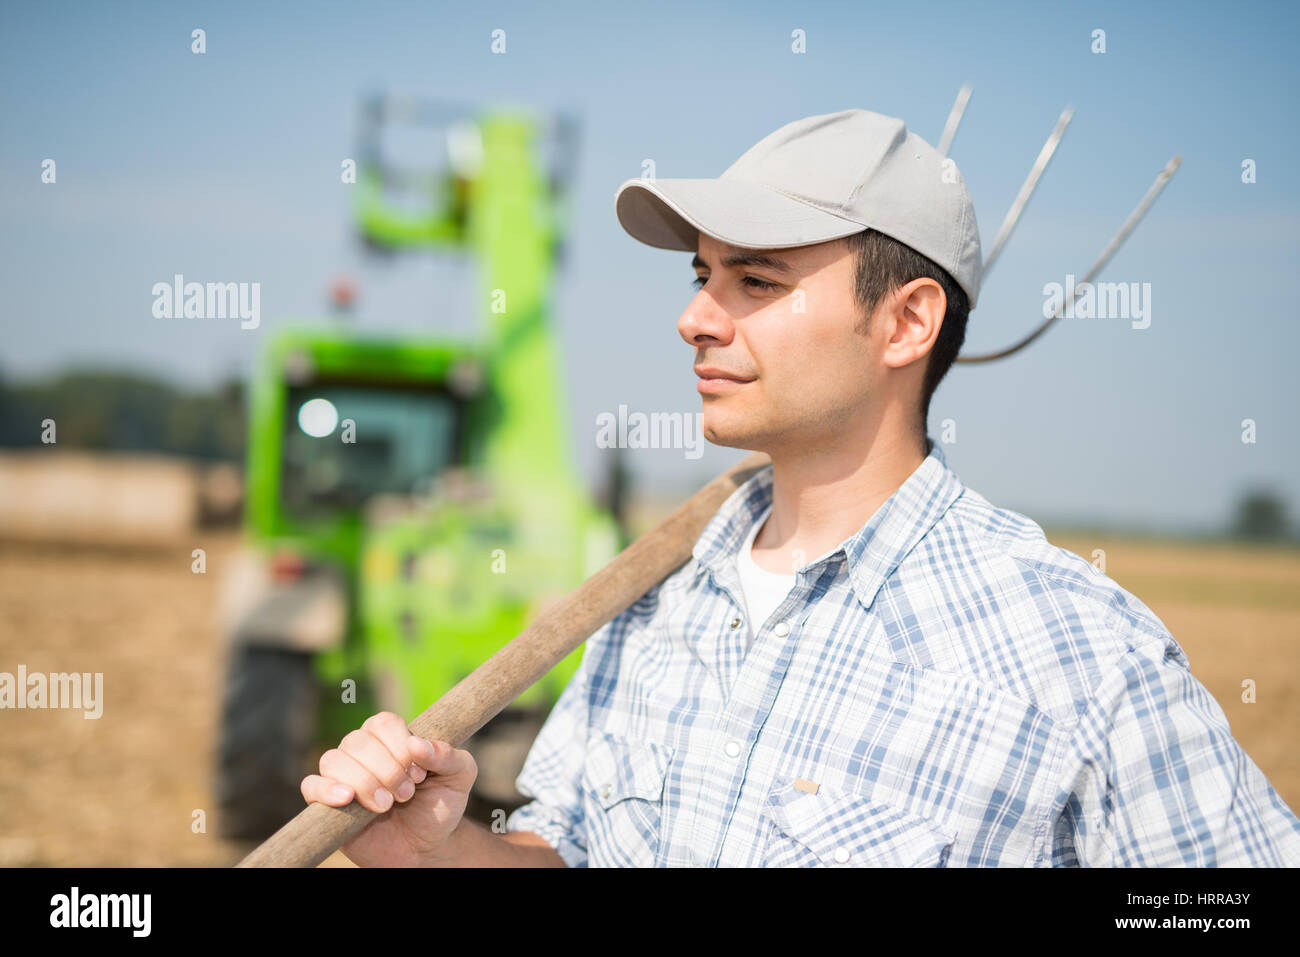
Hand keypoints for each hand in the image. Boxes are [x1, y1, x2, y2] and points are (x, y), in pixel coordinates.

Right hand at [300, 711, 477, 866]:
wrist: (426, 847)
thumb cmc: (439, 806)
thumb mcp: (458, 777)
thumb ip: (447, 755)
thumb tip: (418, 743)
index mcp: (391, 737)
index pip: (383, 723)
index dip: (400, 746)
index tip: (419, 774)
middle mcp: (363, 751)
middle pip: (358, 741)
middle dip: (386, 770)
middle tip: (406, 794)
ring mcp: (343, 775)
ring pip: (334, 760)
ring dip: (363, 782)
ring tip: (386, 806)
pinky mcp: (327, 802)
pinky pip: (311, 785)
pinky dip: (325, 789)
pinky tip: (347, 799)